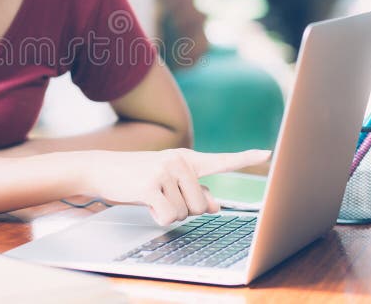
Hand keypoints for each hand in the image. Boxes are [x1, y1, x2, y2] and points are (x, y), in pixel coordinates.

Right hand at [80, 148, 270, 225]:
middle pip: (201, 206)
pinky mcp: (150, 185)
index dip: (245, 158)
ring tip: (150, 197)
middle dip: (183, 210)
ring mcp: (165, 171)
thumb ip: (193, 191)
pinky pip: (167, 216)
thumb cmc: (137, 177)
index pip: (221, 160)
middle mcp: (179, 161)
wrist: (102, 169)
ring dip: (167, 213)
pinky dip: (157, 217)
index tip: (267, 153)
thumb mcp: (167, 181)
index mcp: (187, 159)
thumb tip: (216, 205)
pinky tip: (144, 203)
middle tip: (161, 196)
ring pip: (184, 213)